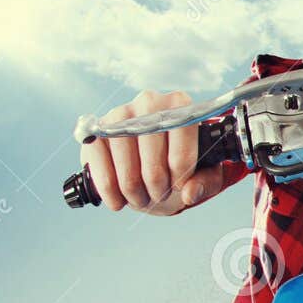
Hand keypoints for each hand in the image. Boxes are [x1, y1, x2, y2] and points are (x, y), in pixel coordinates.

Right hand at [79, 90, 227, 214]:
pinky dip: (108, 188)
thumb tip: (190, 193)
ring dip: (134, 193)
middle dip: (157, 190)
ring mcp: (120, 114)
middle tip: (159, 196)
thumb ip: (206, 182)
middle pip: (153, 164)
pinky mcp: (96, 128)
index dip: (180, 178)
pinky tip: (117, 199)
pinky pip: (99, 163)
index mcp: (181, 107)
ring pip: (126, 168)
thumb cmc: (181, 164)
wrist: (152, 156)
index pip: (182, 153)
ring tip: (141, 197)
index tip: (179, 186)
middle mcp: (150, 103)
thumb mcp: (205, 173)